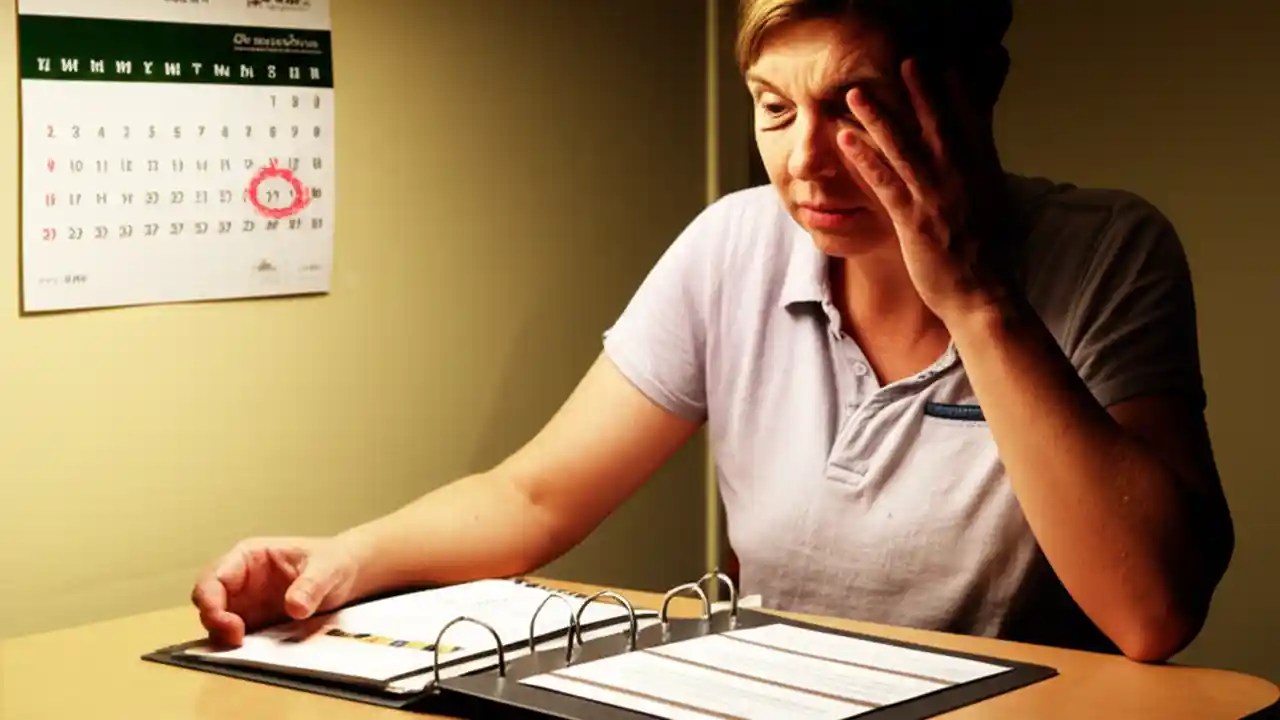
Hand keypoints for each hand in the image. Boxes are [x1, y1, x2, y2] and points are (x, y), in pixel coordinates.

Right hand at [191, 536, 359, 646]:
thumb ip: (311, 585)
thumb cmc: (332, 560)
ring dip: (223, 638)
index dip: (211, 600)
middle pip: (207, 602)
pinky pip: (236, 637)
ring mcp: (245, 604)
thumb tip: (295, 607)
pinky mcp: (255, 624)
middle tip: (237, 640)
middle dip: (214, 622)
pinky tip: (252, 654)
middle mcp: (239, 581)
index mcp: (248, 557)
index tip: (230, 624)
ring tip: (245, 650)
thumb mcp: (327, 567)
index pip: (214, 577)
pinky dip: (238, 648)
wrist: (347, 575)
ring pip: (217, 623)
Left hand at [839, 58, 1013, 323]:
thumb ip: (981, 181)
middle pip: (938, 128)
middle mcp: (961, 181)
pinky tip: (846, 140)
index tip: (946, 68)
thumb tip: (975, 162)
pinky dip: (864, 159)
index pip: (969, 127)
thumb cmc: (984, 258)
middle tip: (905, 62)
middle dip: (920, 93)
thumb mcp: (992, 210)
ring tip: (857, 94)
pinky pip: (885, 183)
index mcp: (981, 177)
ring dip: (879, 118)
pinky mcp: (915, 221)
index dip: (957, 95)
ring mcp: (937, 199)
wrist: (982, 296)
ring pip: (905, 149)